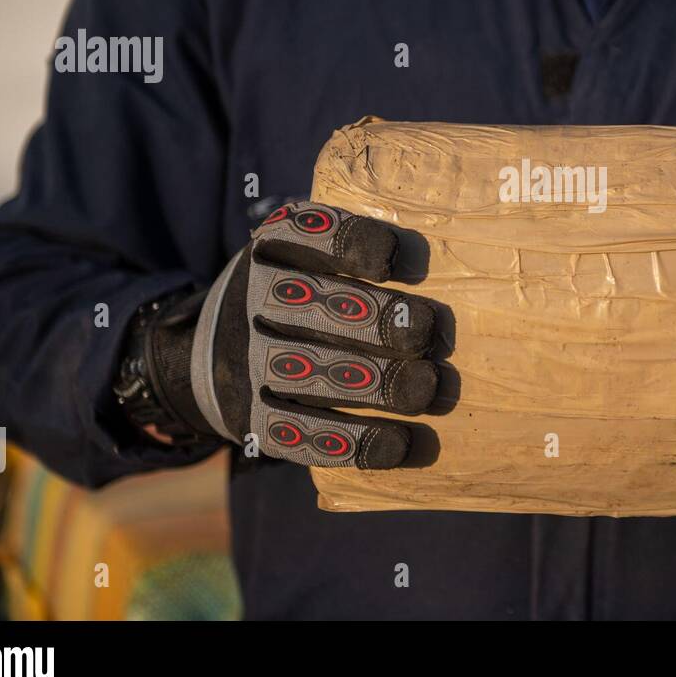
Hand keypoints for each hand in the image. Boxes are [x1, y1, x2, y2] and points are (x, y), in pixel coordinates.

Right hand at [151, 201, 439, 468]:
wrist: (218, 356)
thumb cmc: (305, 294)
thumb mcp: (314, 254)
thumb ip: (370, 248)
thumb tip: (457, 257)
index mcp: (274, 248)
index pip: (304, 232)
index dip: (354, 243)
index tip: (404, 261)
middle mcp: (254, 301)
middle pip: (310, 306)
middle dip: (376, 319)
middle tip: (428, 331)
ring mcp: (249, 364)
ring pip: (307, 372)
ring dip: (375, 383)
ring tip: (429, 389)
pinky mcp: (254, 422)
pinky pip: (302, 435)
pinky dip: (356, 443)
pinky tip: (405, 444)